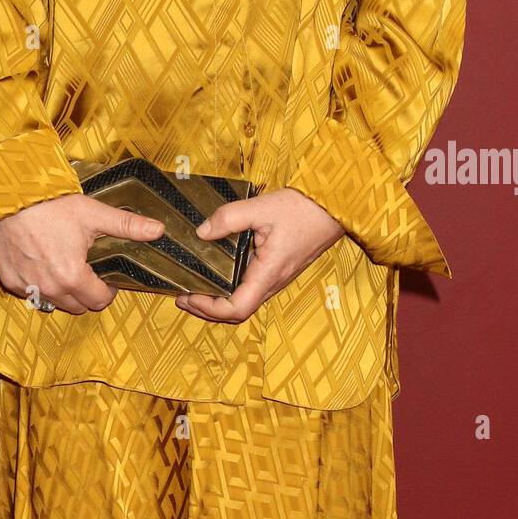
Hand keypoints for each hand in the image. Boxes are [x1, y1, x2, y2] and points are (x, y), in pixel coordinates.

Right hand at [0, 195, 163, 314]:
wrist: (10, 197)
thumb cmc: (52, 205)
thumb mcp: (92, 213)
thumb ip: (126, 226)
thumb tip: (159, 230)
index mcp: (73, 277)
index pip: (99, 301)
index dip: (108, 289)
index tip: (106, 274)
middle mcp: (50, 290)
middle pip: (77, 307)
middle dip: (87, 292)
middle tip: (87, 269)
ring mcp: (26, 288)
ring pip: (54, 303)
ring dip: (63, 292)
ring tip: (66, 266)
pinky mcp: (9, 282)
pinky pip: (31, 294)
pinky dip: (39, 285)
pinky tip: (42, 264)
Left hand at [175, 187, 344, 323]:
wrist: (334, 207)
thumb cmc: (303, 209)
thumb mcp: (261, 207)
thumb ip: (229, 218)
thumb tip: (201, 232)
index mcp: (269, 272)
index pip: (237, 309)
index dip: (209, 309)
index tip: (187, 296)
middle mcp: (274, 282)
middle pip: (238, 311)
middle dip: (208, 309)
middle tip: (183, 296)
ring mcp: (278, 277)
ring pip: (245, 301)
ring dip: (219, 300)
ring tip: (195, 287)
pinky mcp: (280, 269)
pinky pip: (253, 288)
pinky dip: (231, 288)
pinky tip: (219, 273)